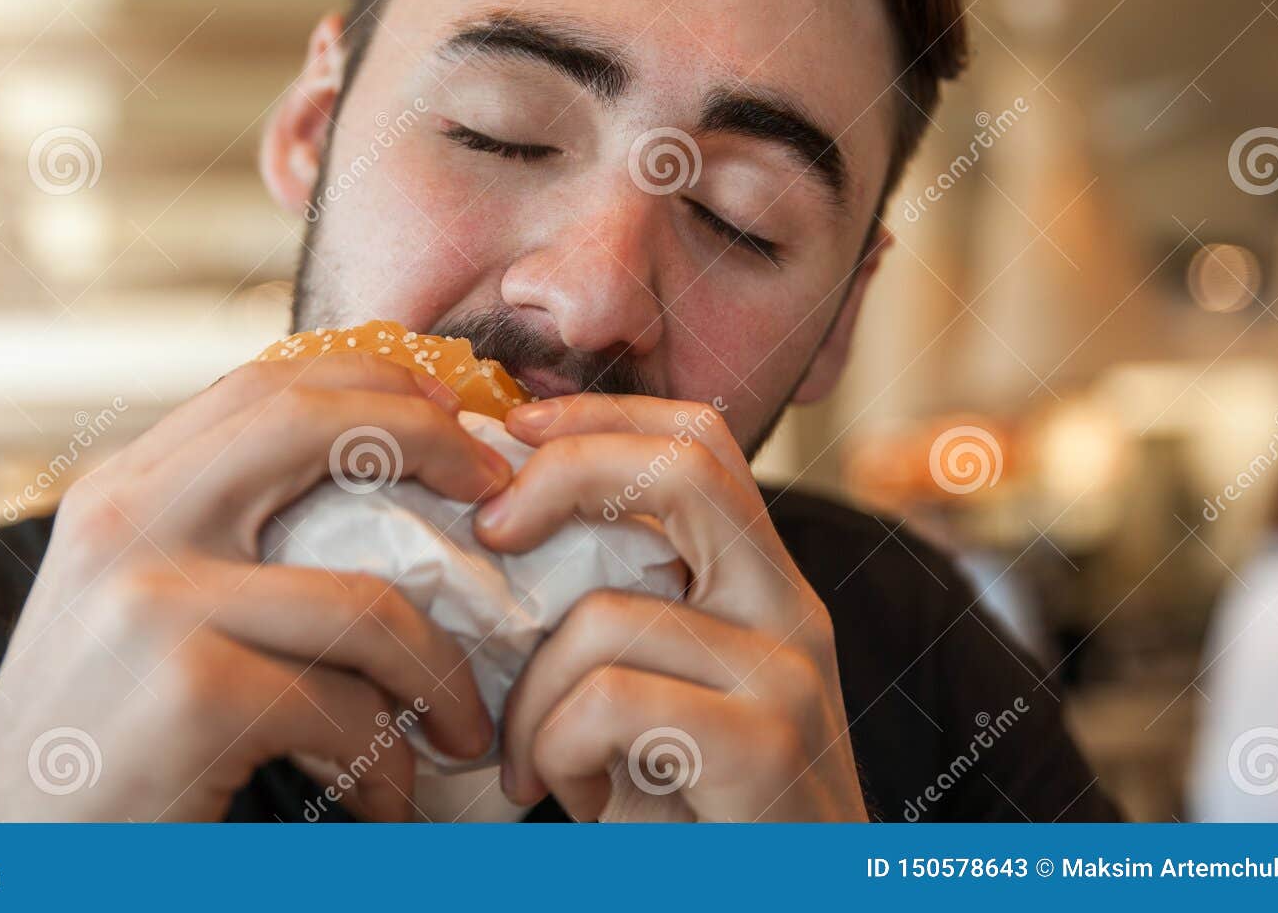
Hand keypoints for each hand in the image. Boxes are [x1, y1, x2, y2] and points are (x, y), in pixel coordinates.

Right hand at [0, 353, 508, 821]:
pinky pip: (347, 709)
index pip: (262, 385)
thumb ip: (214, 539)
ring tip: (460, 729)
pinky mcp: (192, 694)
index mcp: (118, 493)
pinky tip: (384, 802)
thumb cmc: (93, 744)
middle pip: (311, 424)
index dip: (372, 381)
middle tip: (496, 501)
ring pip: (367, 602)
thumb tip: (368, 493)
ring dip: (441, 676)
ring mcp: (154, 603)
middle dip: (429, 440)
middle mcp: (127, 525)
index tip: (449, 415)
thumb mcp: (130, 609)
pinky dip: (389, 764)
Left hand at [478, 394, 866, 821]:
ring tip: (539, 762)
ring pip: (604, 616)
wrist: (786, 906)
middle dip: (562, 472)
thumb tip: (497, 526)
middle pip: (683, 468)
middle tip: (489, 530)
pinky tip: (570, 796)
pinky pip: (607, 703)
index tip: (514, 428)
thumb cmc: (693, 808)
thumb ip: (615, 610)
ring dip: (533, 698)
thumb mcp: (658, 690)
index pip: (699, 441)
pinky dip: (555, 750)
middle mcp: (788, 609)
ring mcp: (785, 674)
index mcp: (761, 582)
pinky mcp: (764, 745)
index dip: (601, 413)